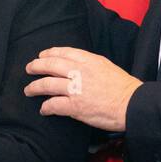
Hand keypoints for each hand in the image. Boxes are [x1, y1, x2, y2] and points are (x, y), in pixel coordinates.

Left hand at [24, 47, 142, 131]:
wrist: (132, 104)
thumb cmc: (123, 87)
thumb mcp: (106, 66)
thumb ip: (90, 64)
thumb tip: (78, 65)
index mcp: (88, 60)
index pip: (63, 52)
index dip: (49, 53)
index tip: (42, 55)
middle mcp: (79, 72)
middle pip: (50, 65)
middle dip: (36, 66)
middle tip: (29, 68)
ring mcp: (75, 89)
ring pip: (47, 84)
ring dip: (35, 87)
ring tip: (29, 90)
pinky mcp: (75, 106)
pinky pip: (53, 105)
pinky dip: (46, 107)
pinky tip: (43, 109)